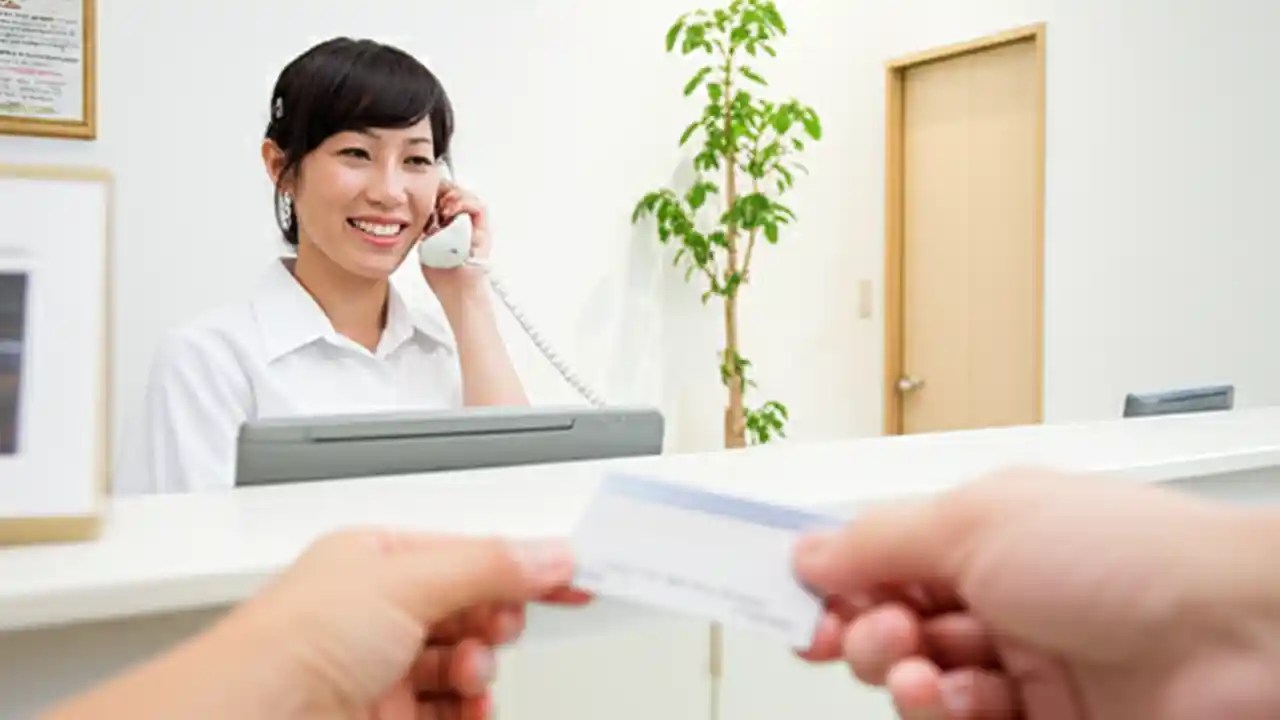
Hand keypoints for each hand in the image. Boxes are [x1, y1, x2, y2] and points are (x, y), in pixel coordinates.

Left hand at [228, 530, 587, 719]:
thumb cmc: (290, 643)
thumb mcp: (406, 582)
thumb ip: (488, 566)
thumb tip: (550, 553)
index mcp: (376, 559)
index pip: (469, 554)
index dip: (523, 566)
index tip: (574, 579)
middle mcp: (376, 611)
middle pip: (470, 612)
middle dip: (493, 624)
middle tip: (498, 628)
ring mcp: (380, 668)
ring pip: (462, 666)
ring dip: (478, 672)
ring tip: (470, 674)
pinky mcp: (382, 718)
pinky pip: (448, 711)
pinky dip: (469, 711)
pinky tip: (471, 709)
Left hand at [422, 180, 490, 295]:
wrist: (456, 293)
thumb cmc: (443, 276)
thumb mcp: (424, 245)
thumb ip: (421, 229)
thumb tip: (406, 215)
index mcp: (448, 224)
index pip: (444, 196)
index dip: (434, 189)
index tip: (422, 189)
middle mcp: (463, 223)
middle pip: (456, 192)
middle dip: (443, 189)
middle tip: (430, 192)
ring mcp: (474, 226)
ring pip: (468, 196)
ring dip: (453, 194)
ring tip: (441, 202)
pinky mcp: (483, 232)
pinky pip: (479, 209)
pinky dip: (465, 204)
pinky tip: (450, 209)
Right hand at [793, 468, 1279, 719]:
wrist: (1242, 641)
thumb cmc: (1129, 558)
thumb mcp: (977, 523)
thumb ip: (880, 541)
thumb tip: (809, 551)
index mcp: (985, 534)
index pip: (883, 555)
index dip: (832, 578)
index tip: (788, 599)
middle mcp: (1001, 597)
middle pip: (891, 623)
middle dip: (862, 631)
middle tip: (870, 633)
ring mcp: (1024, 666)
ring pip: (918, 683)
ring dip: (897, 677)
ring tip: (912, 672)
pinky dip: (937, 714)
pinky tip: (944, 698)